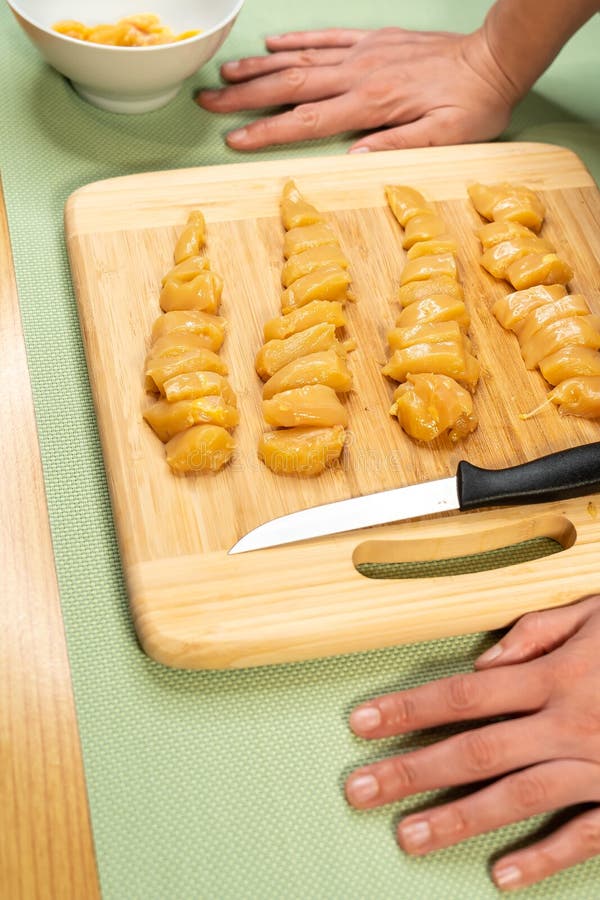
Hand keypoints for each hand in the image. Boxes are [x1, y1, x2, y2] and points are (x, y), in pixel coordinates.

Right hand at [197, 27, 517, 151]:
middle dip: (245, 97)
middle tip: (208, 102)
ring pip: (301, 59)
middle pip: (290, 86)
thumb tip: (351, 157)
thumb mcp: (442, 138)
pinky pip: (327, 38)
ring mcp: (363, 53)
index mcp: (370, 103)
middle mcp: (359, 74)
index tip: (235, 139)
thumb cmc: (471, 106)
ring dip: (260, 68)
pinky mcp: (372, 41)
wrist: (493, 60)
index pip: (306, 120)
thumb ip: (396, 146)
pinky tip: (272, 44)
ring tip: (224, 75)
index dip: (266, 131)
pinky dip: (297, 40)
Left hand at [345, 596, 599, 890]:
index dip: (408, 708)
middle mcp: (570, 723)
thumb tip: (484, 659)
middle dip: (412, 771)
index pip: (464, 693)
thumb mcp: (597, 612)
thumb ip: (538, 632)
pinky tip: (502, 877)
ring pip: (519, 798)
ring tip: (407, 836)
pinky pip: (586, 835)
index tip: (360, 722)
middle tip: (359, 791)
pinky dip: (545, 858)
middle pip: (477, 750)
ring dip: (459, 819)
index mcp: (558, 675)